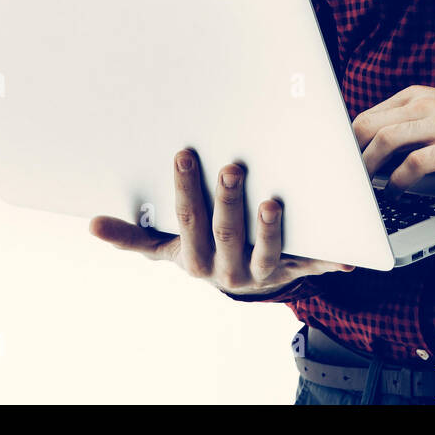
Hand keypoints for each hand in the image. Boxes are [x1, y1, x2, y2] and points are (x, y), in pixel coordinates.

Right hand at [88, 149, 353, 295]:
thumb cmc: (202, 248)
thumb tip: (92, 225)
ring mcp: (263, 272)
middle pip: (227, 231)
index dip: (186, 187)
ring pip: (267, 251)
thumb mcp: (166, 246)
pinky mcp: (295, 270)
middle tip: (233, 167)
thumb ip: (133, 236)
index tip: (185, 152)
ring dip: (270, 228)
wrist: (241, 281)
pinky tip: (342, 250)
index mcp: (194, 257)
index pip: (187, 218)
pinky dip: (329, 258)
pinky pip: (313, 264)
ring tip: (273, 201)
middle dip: (229, 199)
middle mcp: (226, 270)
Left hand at [352, 84, 434, 194]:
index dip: (347, 141)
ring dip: (368, 167)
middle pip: (368, 125)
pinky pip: (414, 164)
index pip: (366, 115)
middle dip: (351, 153)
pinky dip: (398, 182)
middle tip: (346, 176)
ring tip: (363, 186)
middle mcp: (422, 106)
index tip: (340, 162)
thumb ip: (407, 120)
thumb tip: (372, 144)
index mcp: (414, 96)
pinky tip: (395, 193)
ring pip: (386, 140)